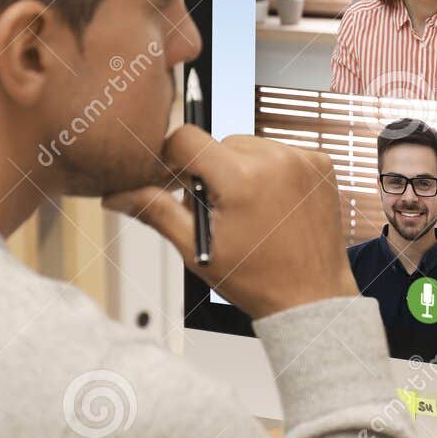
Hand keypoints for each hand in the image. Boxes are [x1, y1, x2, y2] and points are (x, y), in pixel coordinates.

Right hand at [104, 126, 358, 319]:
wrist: (311, 298)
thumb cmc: (257, 280)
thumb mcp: (197, 249)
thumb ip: (155, 211)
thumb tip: (115, 195)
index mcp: (241, 179)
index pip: (187, 139)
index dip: (172, 158)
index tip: (175, 180)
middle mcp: (275, 160)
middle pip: (219, 143)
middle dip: (210, 172)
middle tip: (218, 211)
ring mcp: (303, 160)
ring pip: (250, 146)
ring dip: (241, 169)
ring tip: (248, 210)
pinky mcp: (322, 164)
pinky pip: (281, 153)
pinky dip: (271, 171)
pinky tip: (273, 205)